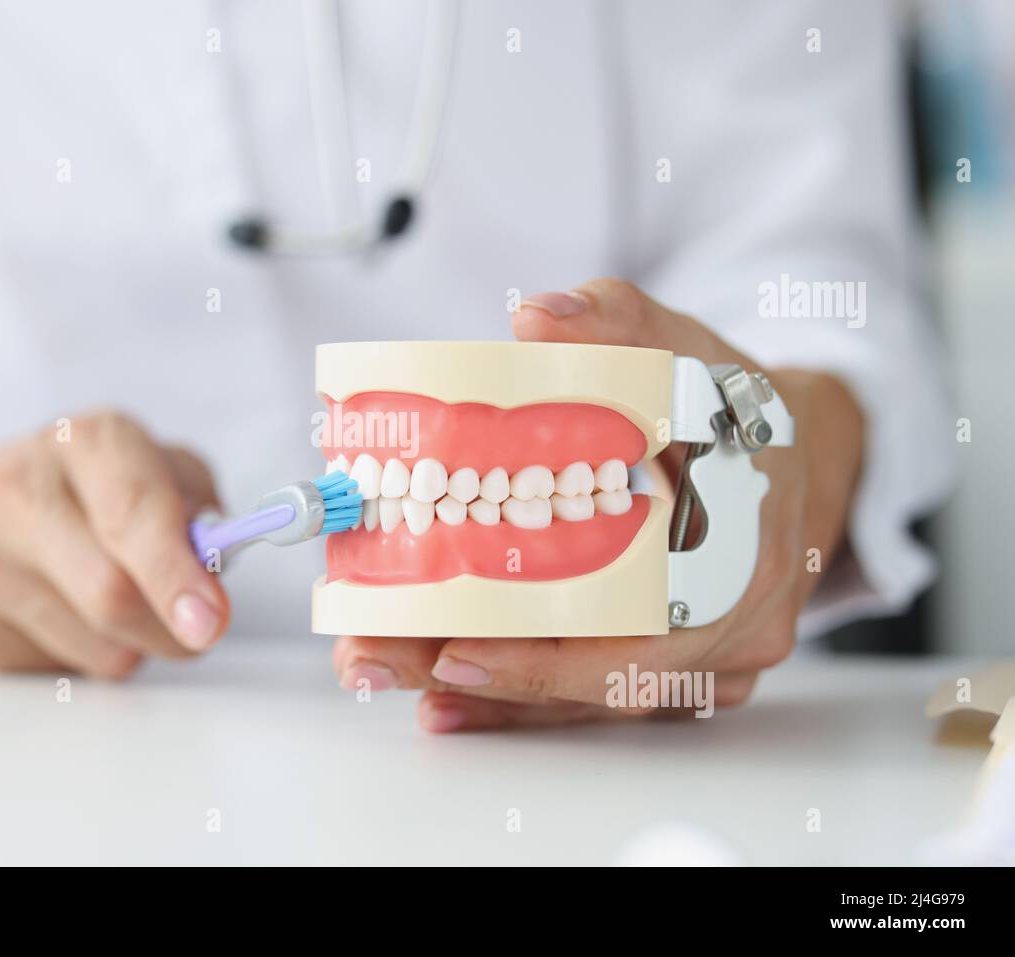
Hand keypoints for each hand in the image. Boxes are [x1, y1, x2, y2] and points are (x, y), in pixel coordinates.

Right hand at [0, 410, 229, 675]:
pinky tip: (48, 617)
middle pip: (112, 595)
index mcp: (84, 442)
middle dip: (169, 629)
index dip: (177, 573)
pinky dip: (72, 658)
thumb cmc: (77, 493)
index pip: (135, 513)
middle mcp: (14, 489)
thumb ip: (198, 511)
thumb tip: (213, 573)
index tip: (210, 621)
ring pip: (91, 649)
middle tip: (194, 633)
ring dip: (126, 647)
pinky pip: (48, 673)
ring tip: (105, 605)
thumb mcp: (151, 469)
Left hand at [334, 279, 864, 730]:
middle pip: (592, 680)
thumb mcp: (687, 350)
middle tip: (379, 660)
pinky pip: (595, 694)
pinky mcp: (679, 669)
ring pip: (587, 697)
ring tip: (384, 667)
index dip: (548, 659)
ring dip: (484, 694)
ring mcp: (709, 660)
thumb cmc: (739, 409)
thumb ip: (618, 323)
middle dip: (479, 678)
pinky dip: (520, 694)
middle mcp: (732, 630)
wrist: (799, 457)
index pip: (638, 637)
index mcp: (741, 558)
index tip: (457, 650)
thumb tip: (536, 317)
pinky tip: (442, 695)